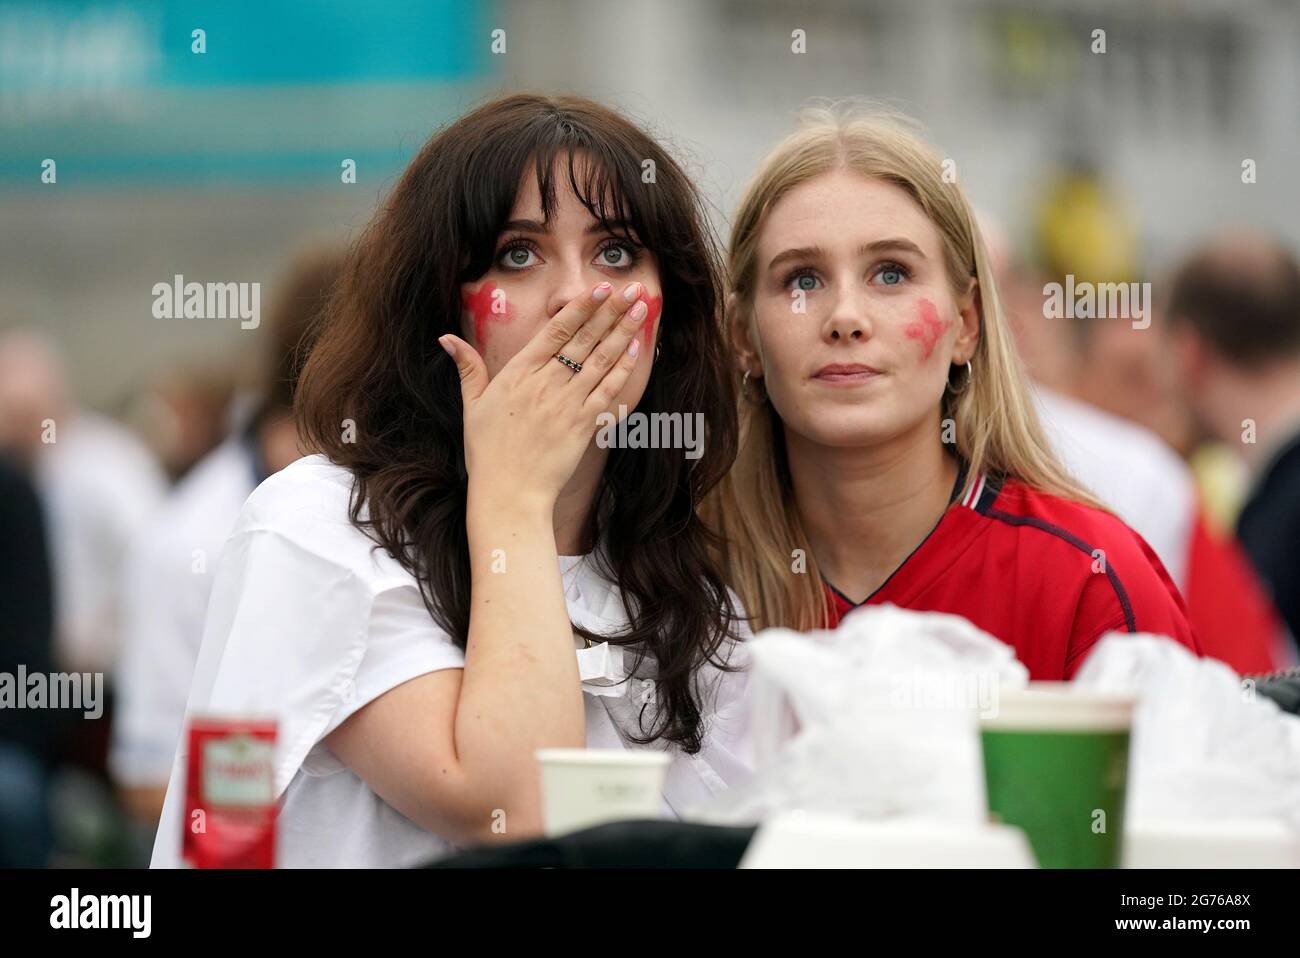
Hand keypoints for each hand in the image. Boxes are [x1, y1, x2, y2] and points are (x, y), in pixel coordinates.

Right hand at [440, 280, 648, 508]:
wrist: (508, 494)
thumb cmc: (487, 452)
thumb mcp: (471, 406)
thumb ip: (467, 368)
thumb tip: (446, 338)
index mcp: (518, 374)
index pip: (555, 332)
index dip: (580, 307)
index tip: (598, 288)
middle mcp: (546, 384)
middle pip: (583, 340)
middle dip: (610, 311)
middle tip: (631, 289)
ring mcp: (567, 405)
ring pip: (600, 361)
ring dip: (623, 333)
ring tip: (641, 309)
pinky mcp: (583, 426)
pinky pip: (608, 392)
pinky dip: (623, 371)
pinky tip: (635, 351)